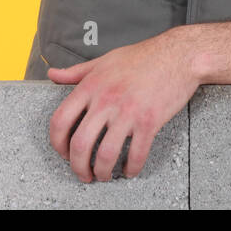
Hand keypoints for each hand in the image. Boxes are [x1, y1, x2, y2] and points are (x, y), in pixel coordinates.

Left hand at [46, 30, 198, 181]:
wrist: (177, 55)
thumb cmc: (142, 57)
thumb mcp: (103, 60)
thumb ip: (75, 72)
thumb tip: (53, 74)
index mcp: (91, 86)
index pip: (61, 120)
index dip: (57, 143)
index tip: (63, 152)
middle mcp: (106, 100)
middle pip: (80, 144)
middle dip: (78, 166)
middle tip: (83, 173)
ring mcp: (128, 112)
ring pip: (106, 155)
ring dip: (102, 172)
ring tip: (104, 175)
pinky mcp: (149, 122)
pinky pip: (136, 154)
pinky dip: (131, 168)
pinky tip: (129, 169)